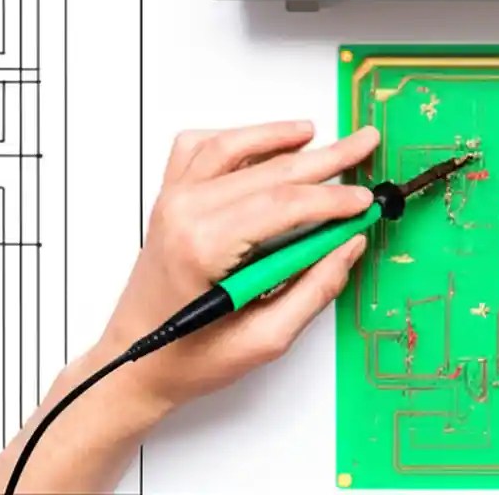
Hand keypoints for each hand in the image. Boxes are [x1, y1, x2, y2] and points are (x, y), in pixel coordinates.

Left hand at [94, 120, 380, 409]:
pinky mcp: (169, 200)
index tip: (364, 200)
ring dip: (279, 135)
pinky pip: (197, 149)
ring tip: (317, 134)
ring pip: (232, 147)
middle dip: (326, 157)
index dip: (333, 198)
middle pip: (269, 170)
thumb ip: (313, 290)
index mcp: (205, 247)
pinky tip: (259, 143)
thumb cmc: (186, 358)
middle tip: (363, 144)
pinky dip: (233, 138)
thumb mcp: (263, 340)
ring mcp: (173, 202)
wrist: (134, 363)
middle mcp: (185, 214)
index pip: (285, 204)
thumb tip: (348, 247)